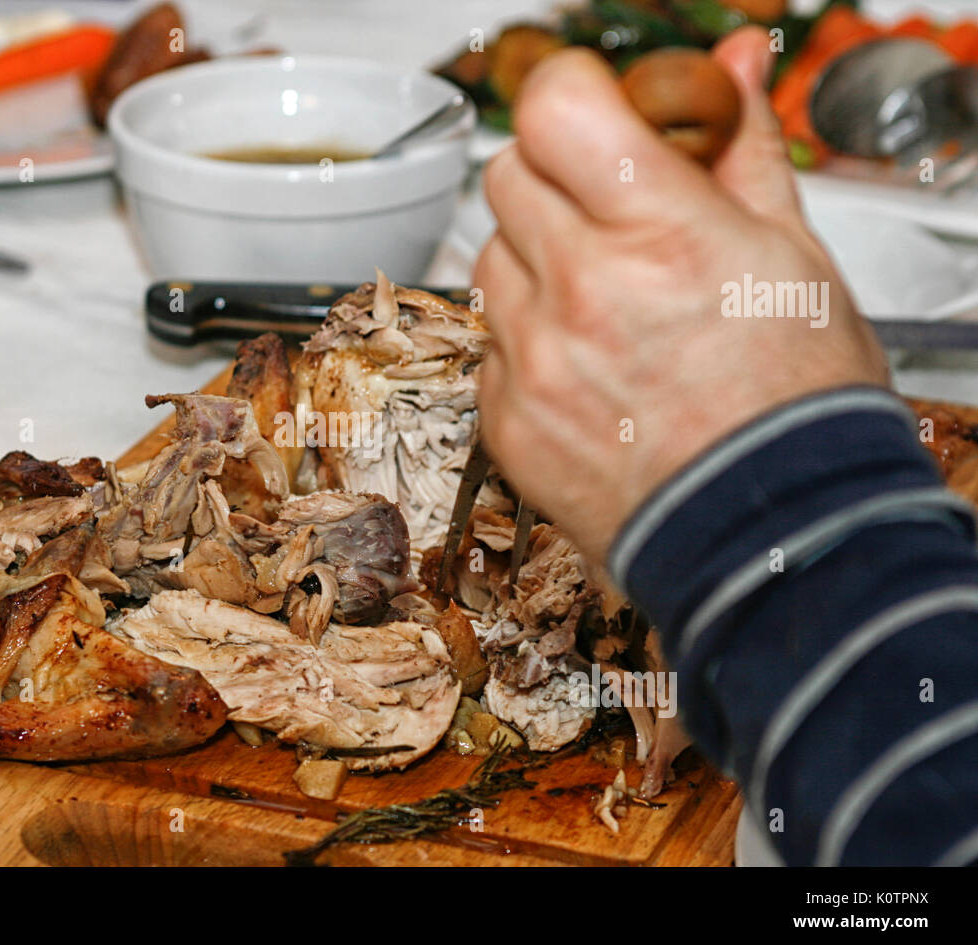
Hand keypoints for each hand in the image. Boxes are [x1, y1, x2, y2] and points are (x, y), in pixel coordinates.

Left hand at [472, 27, 888, 566]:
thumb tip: (736, 70)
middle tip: (608, 215)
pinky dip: (525, 342)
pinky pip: (490, 344)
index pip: (553, 109)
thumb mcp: (792, 255)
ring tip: (604, 305)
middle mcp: (582, 292)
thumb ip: (743, 151)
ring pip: (491, 259)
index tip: (593, 118)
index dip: (570, 100)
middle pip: (509, 176)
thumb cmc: (793, 407)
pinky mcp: (505, 419)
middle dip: (555, 178)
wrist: (769, 536)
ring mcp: (532, 360)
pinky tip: (586, 367)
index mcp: (660, 234)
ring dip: (535, 262)